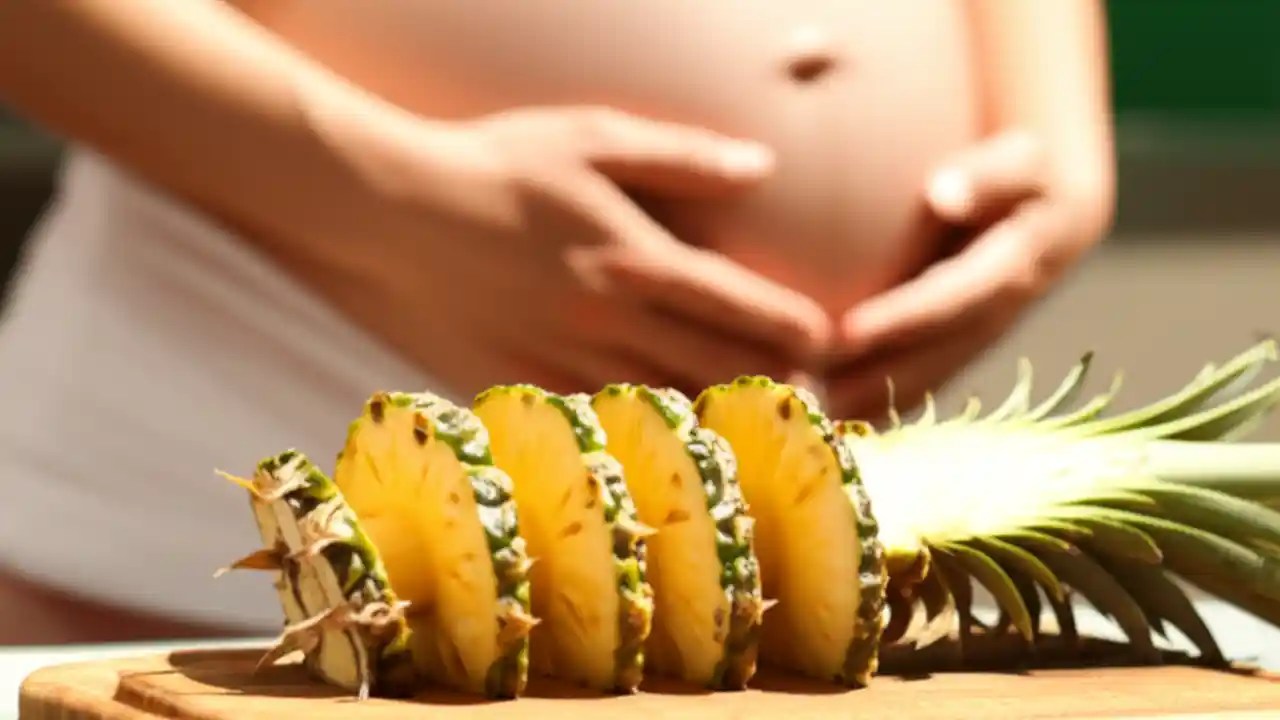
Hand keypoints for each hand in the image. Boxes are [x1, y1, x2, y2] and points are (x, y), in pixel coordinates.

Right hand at [284, 104, 829, 398]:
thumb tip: (763, 167)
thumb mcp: (588, 137)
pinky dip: (639, 441)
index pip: (739, 308)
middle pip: (715, 372)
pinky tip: (662, 445)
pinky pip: (596, 430)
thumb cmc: (491, 166)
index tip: (828, 344)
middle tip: (808, 398)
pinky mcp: (519, 392)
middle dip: (771, 389)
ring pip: (663, 412)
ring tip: (754, 429)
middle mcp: (608, 322)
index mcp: (634, 258)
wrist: (384, 213)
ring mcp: (562, 364)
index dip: (795, 331)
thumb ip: (681, 156)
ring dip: (716, 422)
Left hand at [819, 130, 1111, 420]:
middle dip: (876, 377)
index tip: (848, 332)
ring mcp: (980, 341)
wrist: (1054, 218)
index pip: (953, 299)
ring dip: (872, 400)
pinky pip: (921, 385)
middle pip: (934, 357)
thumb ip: (986, 176)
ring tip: (808, 409)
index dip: (904, 320)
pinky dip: (878, 402)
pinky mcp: (963, 352)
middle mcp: (997, 316)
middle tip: (812, 385)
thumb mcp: (1021, 163)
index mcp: (1015, 268)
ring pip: (927, 381)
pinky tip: (826, 413)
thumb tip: (942, 194)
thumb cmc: (1025, 175)